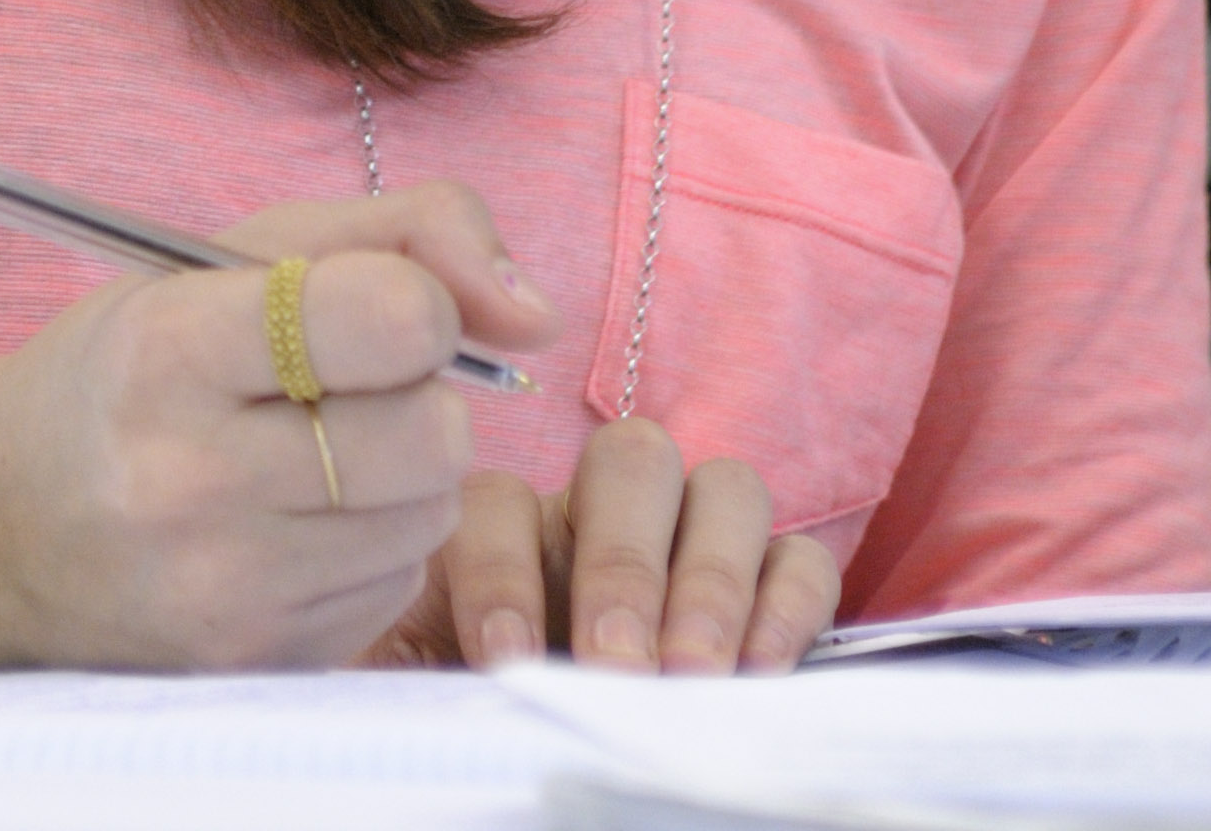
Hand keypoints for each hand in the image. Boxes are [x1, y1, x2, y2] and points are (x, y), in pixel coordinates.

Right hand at [0, 180, 560, 671]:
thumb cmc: (125, 369)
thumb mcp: (226, 256)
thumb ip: (398, 234)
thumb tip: (534, 312)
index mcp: (168, 350)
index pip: (386, 317)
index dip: (417, 302)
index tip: (380, 308)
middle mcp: (189, 479)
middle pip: (434, 431)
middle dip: (417, 393)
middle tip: (343, 385)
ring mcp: (226, 585)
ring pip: (434, 510)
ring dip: (405, 469)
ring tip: (315, 450)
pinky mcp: (259, 657)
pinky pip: (401, 580)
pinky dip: (377, 538)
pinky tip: (299, 517)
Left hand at [366, 416, 839, 673]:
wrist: (541, 750)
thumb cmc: (474, 710)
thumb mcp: (422, 686)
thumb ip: (410, 666)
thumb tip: (419, 689)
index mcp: (502, 530)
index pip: (500, 502)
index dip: (501, 574)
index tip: (504, 660)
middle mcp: (599, 517)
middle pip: (631, 461)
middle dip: (625, 565)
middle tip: (618, 665)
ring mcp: (692, 541)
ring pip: (725, 489)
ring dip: (712, 581)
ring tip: (694, 675)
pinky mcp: (770, 589)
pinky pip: (801, 559)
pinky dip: (786, 605)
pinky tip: (758, 672)